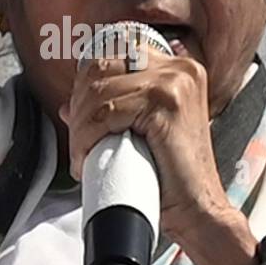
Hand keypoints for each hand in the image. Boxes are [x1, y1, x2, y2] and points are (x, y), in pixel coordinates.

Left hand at [57, 46, 257, 261]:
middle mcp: (178, 68)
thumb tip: (68, 106)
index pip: (112, 54)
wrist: (197, 210)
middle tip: (78, 143)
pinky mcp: (167, 104)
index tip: (79, 118)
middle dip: (78, 107)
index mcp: (176, 68)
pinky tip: (87, 159)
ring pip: (99, 93)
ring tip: (82, 155)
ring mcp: (175, 82)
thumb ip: (111, 110)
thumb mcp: (141, 131)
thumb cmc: (172, 177)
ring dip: (79, 128)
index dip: (85, 86)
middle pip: (101, 69)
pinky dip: (86, 138)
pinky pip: (106, 113)